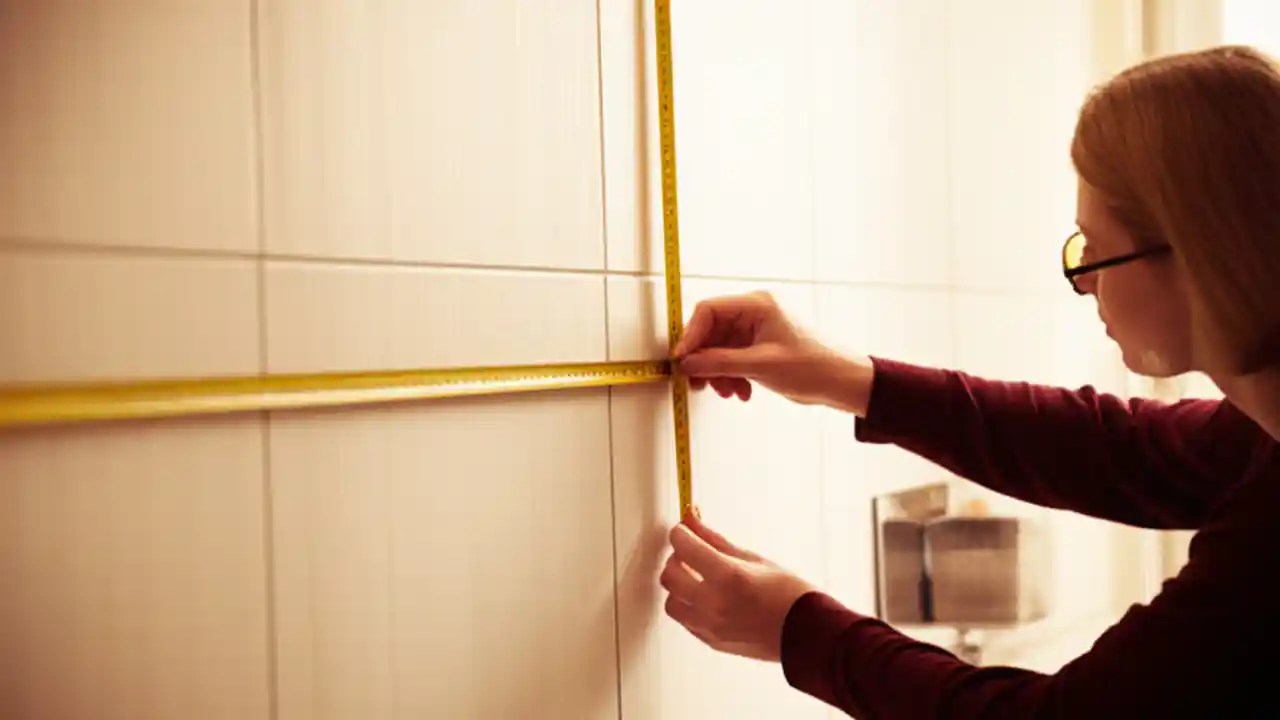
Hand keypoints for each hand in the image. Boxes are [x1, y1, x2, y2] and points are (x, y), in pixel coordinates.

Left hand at [660, 510, 817, 662]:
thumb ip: (715, 539)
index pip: (683, 546)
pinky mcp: (711, 641)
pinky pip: (684, 620)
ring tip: (697, 577)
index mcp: (727, 577)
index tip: (685, 529)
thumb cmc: (790, 594)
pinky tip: (705, 597)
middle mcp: (713, 603)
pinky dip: (687, 605)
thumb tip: (691, 519)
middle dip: (676, 557)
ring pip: (671, 601)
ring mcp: (710, 626)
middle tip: (691, 551)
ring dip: (678, 585)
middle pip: (669, 574)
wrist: (808, 634)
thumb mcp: (753, 558)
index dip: (681, 533)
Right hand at [673, 291, 873, 414]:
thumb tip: (687, 364)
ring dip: (718, 372)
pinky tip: (741, 392)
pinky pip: (732, 358)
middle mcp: (754, 312)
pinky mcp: (759, 346)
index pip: (709, 311)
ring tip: (726, 392)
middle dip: (704, 360)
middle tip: (698, 383)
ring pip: (719, 348)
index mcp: (757, 304)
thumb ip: (720, 363)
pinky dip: (731, 376)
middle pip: (711, 332)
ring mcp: (756, 330)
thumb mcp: (760, 366)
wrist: (841, 382)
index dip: (691, 336)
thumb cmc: (813, 366)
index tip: (682, 361)